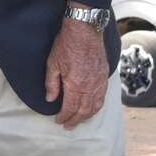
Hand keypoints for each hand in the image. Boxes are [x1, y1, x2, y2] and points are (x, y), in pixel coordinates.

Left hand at [45, 12, 109, 128]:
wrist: (85, 29)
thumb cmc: (66, 44)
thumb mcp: (52, 64)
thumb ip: (51, 84)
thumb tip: (51, 99)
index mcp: (76, 84)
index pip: (70, 108)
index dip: (64, 116)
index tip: (58, 120)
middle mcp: (90, 86)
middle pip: (84, 110)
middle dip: (75, 120)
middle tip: (68, 126)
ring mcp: (99, 81)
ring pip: (96, 105)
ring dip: (87, 115)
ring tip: (79, 120)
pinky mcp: (104, 76)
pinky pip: (103, 96)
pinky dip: (97, 106)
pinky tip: (92, 107)